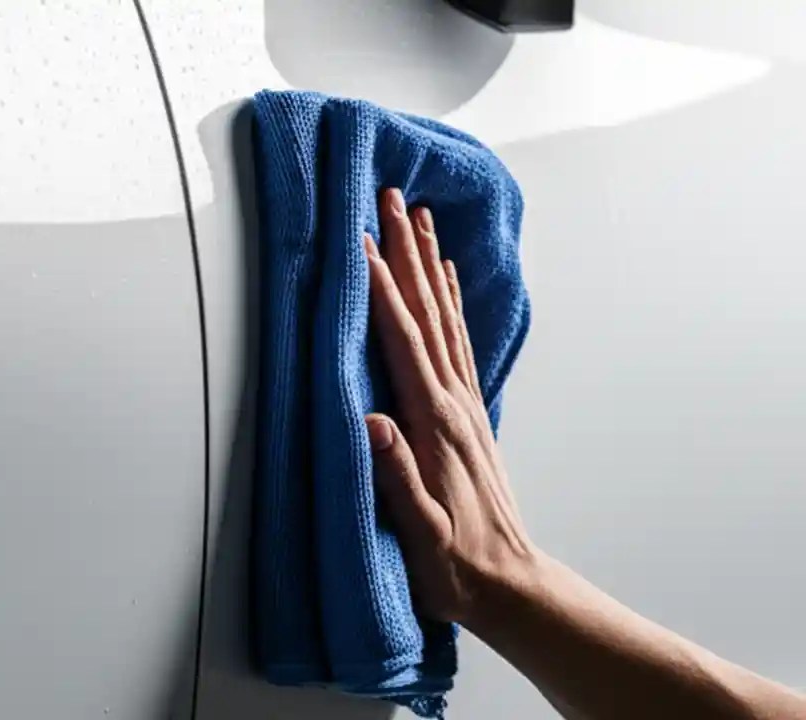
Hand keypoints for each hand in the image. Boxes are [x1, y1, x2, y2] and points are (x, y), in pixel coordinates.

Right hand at [363, 188, 540, 628]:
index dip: (382, 290)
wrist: (510, 584)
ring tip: (420, 217)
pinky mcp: (468, 415)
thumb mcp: (419, 532)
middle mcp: (455, 403)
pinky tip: (446, 280)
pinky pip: (459, 342)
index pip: (404, 342)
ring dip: (430, 264)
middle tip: (395, 199)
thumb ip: (396, 477)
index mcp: (435, 425)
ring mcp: (465, 405)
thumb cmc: (457, 565)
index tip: (363, 241)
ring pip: (445, 318)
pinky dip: (451, 302)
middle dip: (409, 252)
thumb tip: (373, 420)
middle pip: (429, 312)